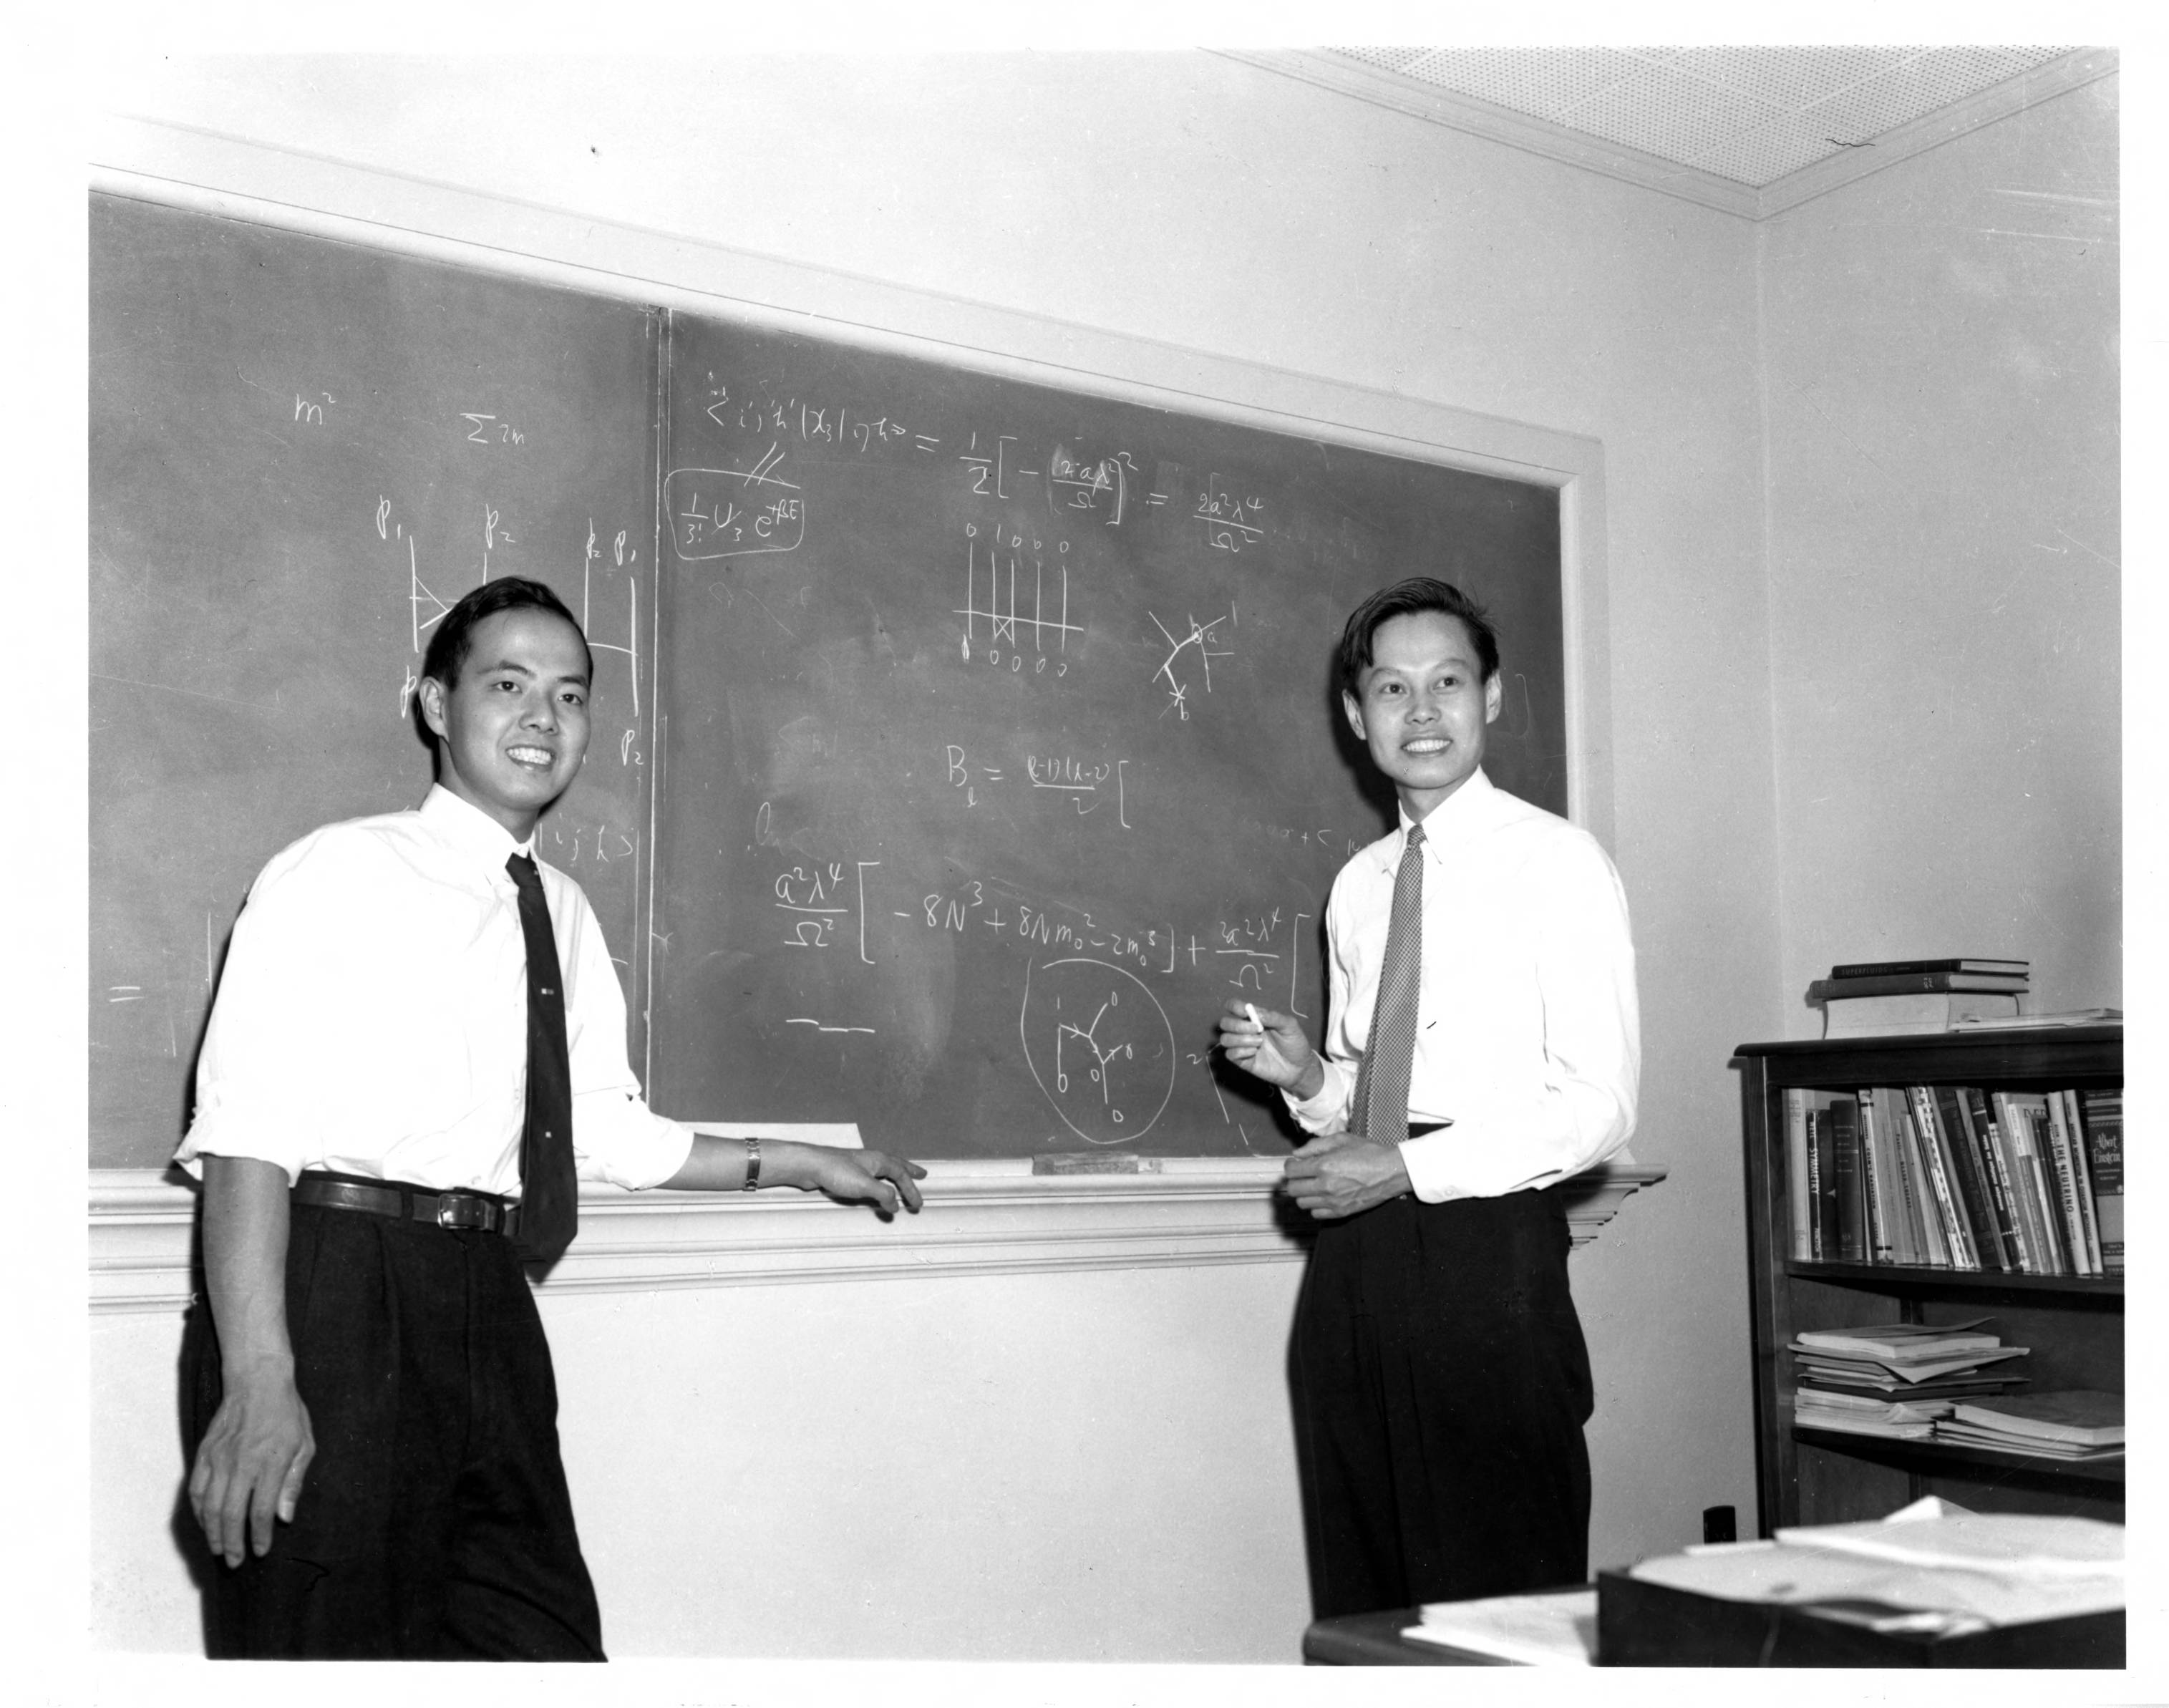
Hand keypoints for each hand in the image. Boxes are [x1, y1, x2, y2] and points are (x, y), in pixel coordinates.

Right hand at [188, 1366, 314, 1567]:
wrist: (257, 1382)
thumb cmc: (286, 1413)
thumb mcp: (304, 1444)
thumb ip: (293, 1482)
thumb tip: (285, 1517)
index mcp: (269, 1462)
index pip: (260, 1510)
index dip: (259, 1535)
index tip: (260, 1551)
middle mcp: (241, 1464)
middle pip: (230, 1514)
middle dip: (232, 1543)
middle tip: (235, 1562)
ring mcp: (219, 1459)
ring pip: (209, 1507)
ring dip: (212, 1533)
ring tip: (219, 1550)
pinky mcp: (204, 1454)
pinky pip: (195, 1490)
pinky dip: (198, 1512)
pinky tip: (205, 1524)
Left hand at [790, 1144, 926, 1216]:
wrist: (810, 1165)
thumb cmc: (835, 1170)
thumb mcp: (865, 1185)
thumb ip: (883, 1194)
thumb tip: (895, 1205)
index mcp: (879, 1160)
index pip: (901, 1175)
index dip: (911, 1190)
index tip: (918, 1204)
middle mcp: (871, 1160)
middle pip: (896, 1165)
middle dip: (910, 1172)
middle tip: (922, 1175)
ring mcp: (859, 1165)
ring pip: (883, 1170)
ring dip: (895, 1175)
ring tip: (901, 1180)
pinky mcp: (847, 1172)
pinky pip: (870, 1177)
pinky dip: (879, 1182)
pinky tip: (875, 1187)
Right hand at [1215, 1000, 1321, 1096]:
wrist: (1300, 1067)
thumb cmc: (1295, 1043)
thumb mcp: (1289, 1025)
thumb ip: (1273, 1017)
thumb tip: (1255, 1012)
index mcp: (1254, 1018)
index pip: (1234, 1007)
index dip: (1234, 1006)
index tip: (1245, 1012)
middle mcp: (1245, 1031)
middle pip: (1225, 1023)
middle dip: (1237, 1025)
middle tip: (1258, 1030)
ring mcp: (1243, 1046)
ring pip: (1225, 1039)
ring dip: (1240, 1039)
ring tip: (1259, 1042)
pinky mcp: (1243, 1061)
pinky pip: (1230, 1055)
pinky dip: (1240, 1051)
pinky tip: (1254, 1053)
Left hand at [1282, 1134, 1410, 1219]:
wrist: (1391, 1171)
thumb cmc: (1368, 1152)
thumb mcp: (1341, 1139)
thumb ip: (1315, 1145)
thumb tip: (1297, 1154)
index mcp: (1324, 1165)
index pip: (1291, 1171)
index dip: (1290, 1166)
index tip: (1296, 1163)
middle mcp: (1325, 1185)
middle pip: (1293, 1189)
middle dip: (1295, 1180)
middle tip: (1303, 1174)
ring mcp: (1333, 1201)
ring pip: (1302, 1203)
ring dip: (1304, 1193)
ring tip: (1314, 1185)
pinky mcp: (1341, 1212)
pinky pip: (1316, 1214)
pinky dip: (1316, 1206)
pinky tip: (1323, 1196)